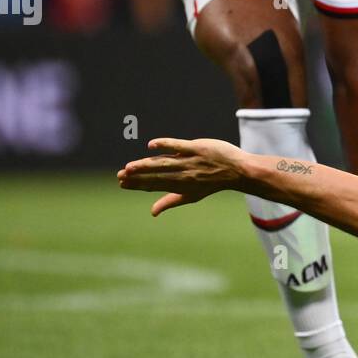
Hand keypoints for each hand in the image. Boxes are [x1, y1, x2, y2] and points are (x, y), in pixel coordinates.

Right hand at [117, 137, 244, 215]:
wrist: (237, 171)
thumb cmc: (212, 183)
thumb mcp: (190, 196)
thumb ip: (170, 201)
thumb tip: (152, 212)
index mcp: (179, 185)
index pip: (154, 185)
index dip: (138, 185)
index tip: (122, 183)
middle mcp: (183, 174)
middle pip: (156, 175)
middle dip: (137, 176)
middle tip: (119, 176)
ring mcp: (190, 161)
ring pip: (163, 163)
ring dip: (146, 165)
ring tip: (130, 167)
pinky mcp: (197, 148)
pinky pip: (179, 146)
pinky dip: (165, 144)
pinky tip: (151, 146)